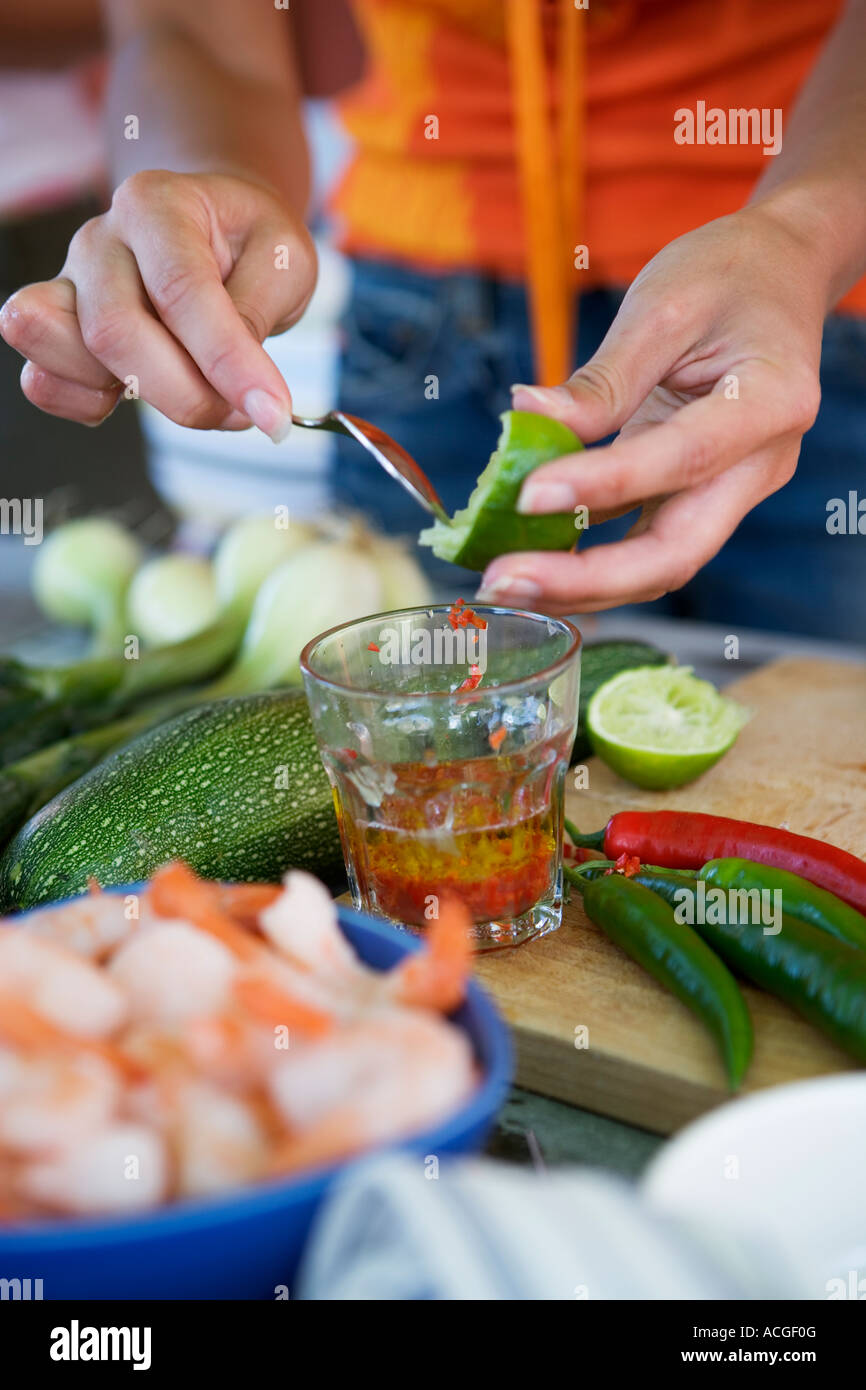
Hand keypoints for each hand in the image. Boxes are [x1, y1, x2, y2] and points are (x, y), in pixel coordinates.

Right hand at [0, 170, 316, 439]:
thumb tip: (245, 391)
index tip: (271, 412)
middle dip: (188, 395)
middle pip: (116, 332)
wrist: (216, 230)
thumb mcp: (282, 261)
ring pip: (68, 354)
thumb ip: (256, 314)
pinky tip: (142, 392)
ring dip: (139, 397)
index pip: (180, 290)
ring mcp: (70, 284)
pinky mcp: (55, 328)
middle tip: (242, 411)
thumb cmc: (250, 244)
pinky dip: (89, 405)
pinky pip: (46, 381)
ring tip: (197, 393)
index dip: (226, 361)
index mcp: (157, 204)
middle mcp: (100, 239)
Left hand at [478, 202, 826, 612]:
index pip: (683, 458)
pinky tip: (530, 560)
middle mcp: (761, 464)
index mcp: (770, 403)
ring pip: (659, 562)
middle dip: (588, 579)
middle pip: (678, 551)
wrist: (780, 274)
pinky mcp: (699, 494)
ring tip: (503, 583)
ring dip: (581, 584)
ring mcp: (733, 489)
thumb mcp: (662, 306)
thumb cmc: (730, 275)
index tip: (528, 495)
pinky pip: (644, 540)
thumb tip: (527, 414)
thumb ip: (602, 378)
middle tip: (503, 581)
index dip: (605, 484)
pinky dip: (588, 558)